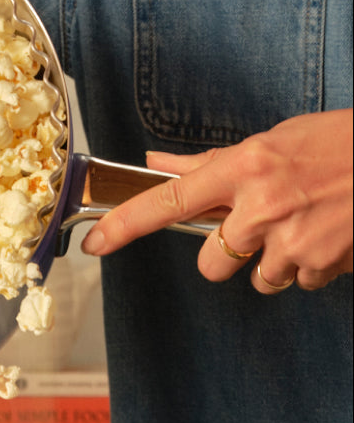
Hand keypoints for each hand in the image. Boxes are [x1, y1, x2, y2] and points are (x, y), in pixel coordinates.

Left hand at [81, 109, 353, 292]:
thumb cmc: (341, 143)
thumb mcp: (275, 140)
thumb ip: (214, 162)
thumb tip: (156, 161)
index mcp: (244, 167)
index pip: (167, 202)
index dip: (123, 225)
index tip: (94, 243)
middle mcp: (261, 205)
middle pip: (210, 264)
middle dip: (229, 256)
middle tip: (261, 228)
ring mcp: (292, 239)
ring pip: (257, 279)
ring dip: (274, 263)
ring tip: (307, 225)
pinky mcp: (321, 264)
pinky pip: (299, 282)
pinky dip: (311, 267)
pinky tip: (331, 235)